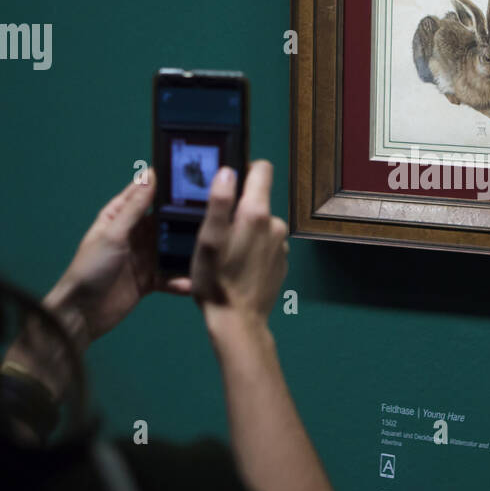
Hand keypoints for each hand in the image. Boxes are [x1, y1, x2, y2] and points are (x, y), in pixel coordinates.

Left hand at [47, 168, 190, 347]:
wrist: (82, 314)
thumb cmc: (89, 269)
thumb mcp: (113, 235)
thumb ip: (133, 209)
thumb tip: (149, 177)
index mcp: (118, 217)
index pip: (143, 194)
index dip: (161, 183)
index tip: (186, 173)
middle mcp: (133, 235)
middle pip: (163, 220)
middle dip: (181, 218)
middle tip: (207, 211)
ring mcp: (143, 257)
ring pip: (171, 247)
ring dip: (184, 249)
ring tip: (203, 248)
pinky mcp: (149, 280)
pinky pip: (170, 276)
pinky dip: (179, 279)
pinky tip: (190, 281)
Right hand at [189, 160, 289, 333]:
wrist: (238, 322)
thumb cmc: (216, 281)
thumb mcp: (207, 240)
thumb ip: (218, 203)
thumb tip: (227, 171)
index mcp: (257, 214)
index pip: (262, 169)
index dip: (244, 169)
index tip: (228, 182)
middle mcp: (276, 225)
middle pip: (257, 200)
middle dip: (238, 208)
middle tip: (217, 230)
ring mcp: (281, 245)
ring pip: (260, 224)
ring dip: (245, 231)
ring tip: (225, 252)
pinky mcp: (281, 262)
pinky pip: (265, 245)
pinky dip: (253, 249)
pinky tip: (237, 265)